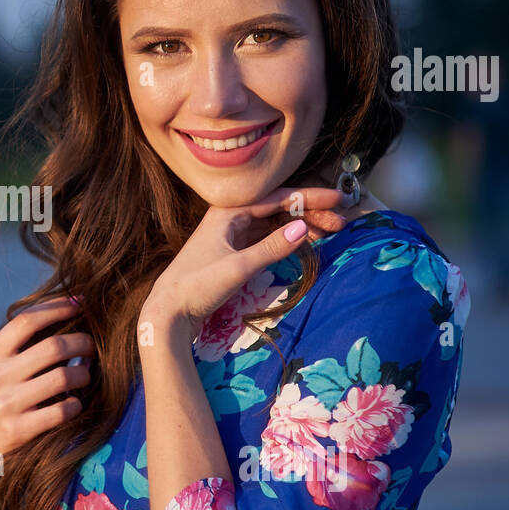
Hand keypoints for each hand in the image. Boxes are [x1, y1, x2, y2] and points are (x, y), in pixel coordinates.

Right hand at [0, 296, 95, 477]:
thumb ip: (19, 346)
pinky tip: (74, 403)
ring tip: (85, 375)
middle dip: (82, 342)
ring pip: (63, 377)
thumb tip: (65, 310)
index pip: (26, 321)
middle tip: (93, 345)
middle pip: (53, 347)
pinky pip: (63, 410)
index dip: (57, 308)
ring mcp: (6, 404)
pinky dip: (76, 404)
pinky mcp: (19, 430)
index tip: (79, 303)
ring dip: (83, 374)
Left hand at [141, 187, 349, 343]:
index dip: (310, 198)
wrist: (168, 312)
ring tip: (329, 233)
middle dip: (310, 213)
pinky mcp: (232, 252)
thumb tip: (304, 228)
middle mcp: (230, 218)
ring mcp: (231, 235)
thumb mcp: (238, 267)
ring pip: (274, 223)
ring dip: (300, 226)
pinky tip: (304, 243)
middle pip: (278, 208)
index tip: (339, 200)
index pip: (278, 198)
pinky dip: (286, 239)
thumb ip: (272, 248)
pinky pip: (266, 238)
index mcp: (229, 212)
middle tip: (340, 223)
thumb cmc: (197, 286)